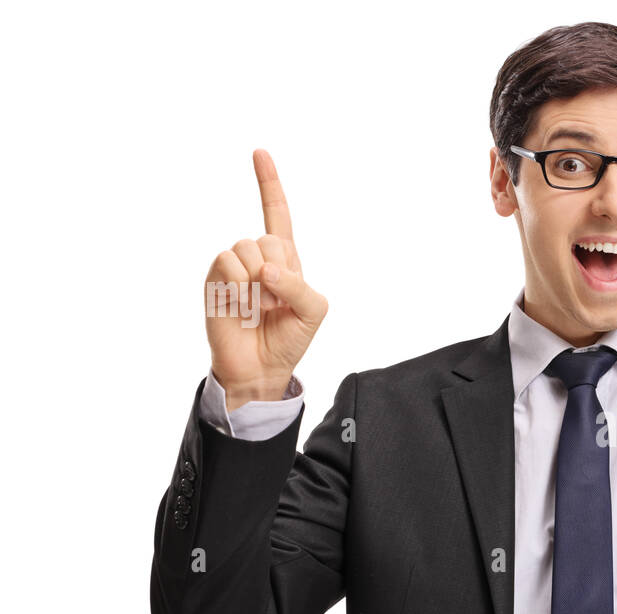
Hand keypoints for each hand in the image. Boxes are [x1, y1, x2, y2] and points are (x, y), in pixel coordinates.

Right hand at [204, 149, 328, 409]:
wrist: (261, 368)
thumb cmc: (289, 338)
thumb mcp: (313, 311)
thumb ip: (299, 285)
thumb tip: (266, 269)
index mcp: (285, 259)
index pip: (277, 214)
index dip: (269, 184)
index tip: (259, 152)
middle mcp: (257, 257)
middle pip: (268, 237)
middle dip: (278, 270)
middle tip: (276, 302)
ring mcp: (234, 267)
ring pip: (246, 248)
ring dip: (258, 283)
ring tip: (258, 308)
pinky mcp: (214, 279)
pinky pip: (227, 263)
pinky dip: (239, 287)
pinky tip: (241, 307)